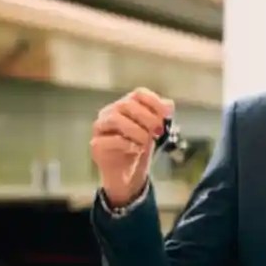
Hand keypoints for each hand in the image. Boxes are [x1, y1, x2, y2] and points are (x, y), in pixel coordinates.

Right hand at [91, 88, 173, 207]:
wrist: (129, 171)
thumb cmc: (141, 145)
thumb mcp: (156, 130)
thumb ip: (161, 116)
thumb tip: (168, 105)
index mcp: (128, 104)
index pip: (139, 94)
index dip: (154, 102)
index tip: (167, 115)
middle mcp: (111, 111)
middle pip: (126, 104)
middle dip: (147, 117)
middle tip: (158, 131)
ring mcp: (101, 127)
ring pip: (114, 119)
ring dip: (135, 130)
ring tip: (146, 141)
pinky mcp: (97, 144)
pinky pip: (108, 139)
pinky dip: (127, 144)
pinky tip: (137, 149)